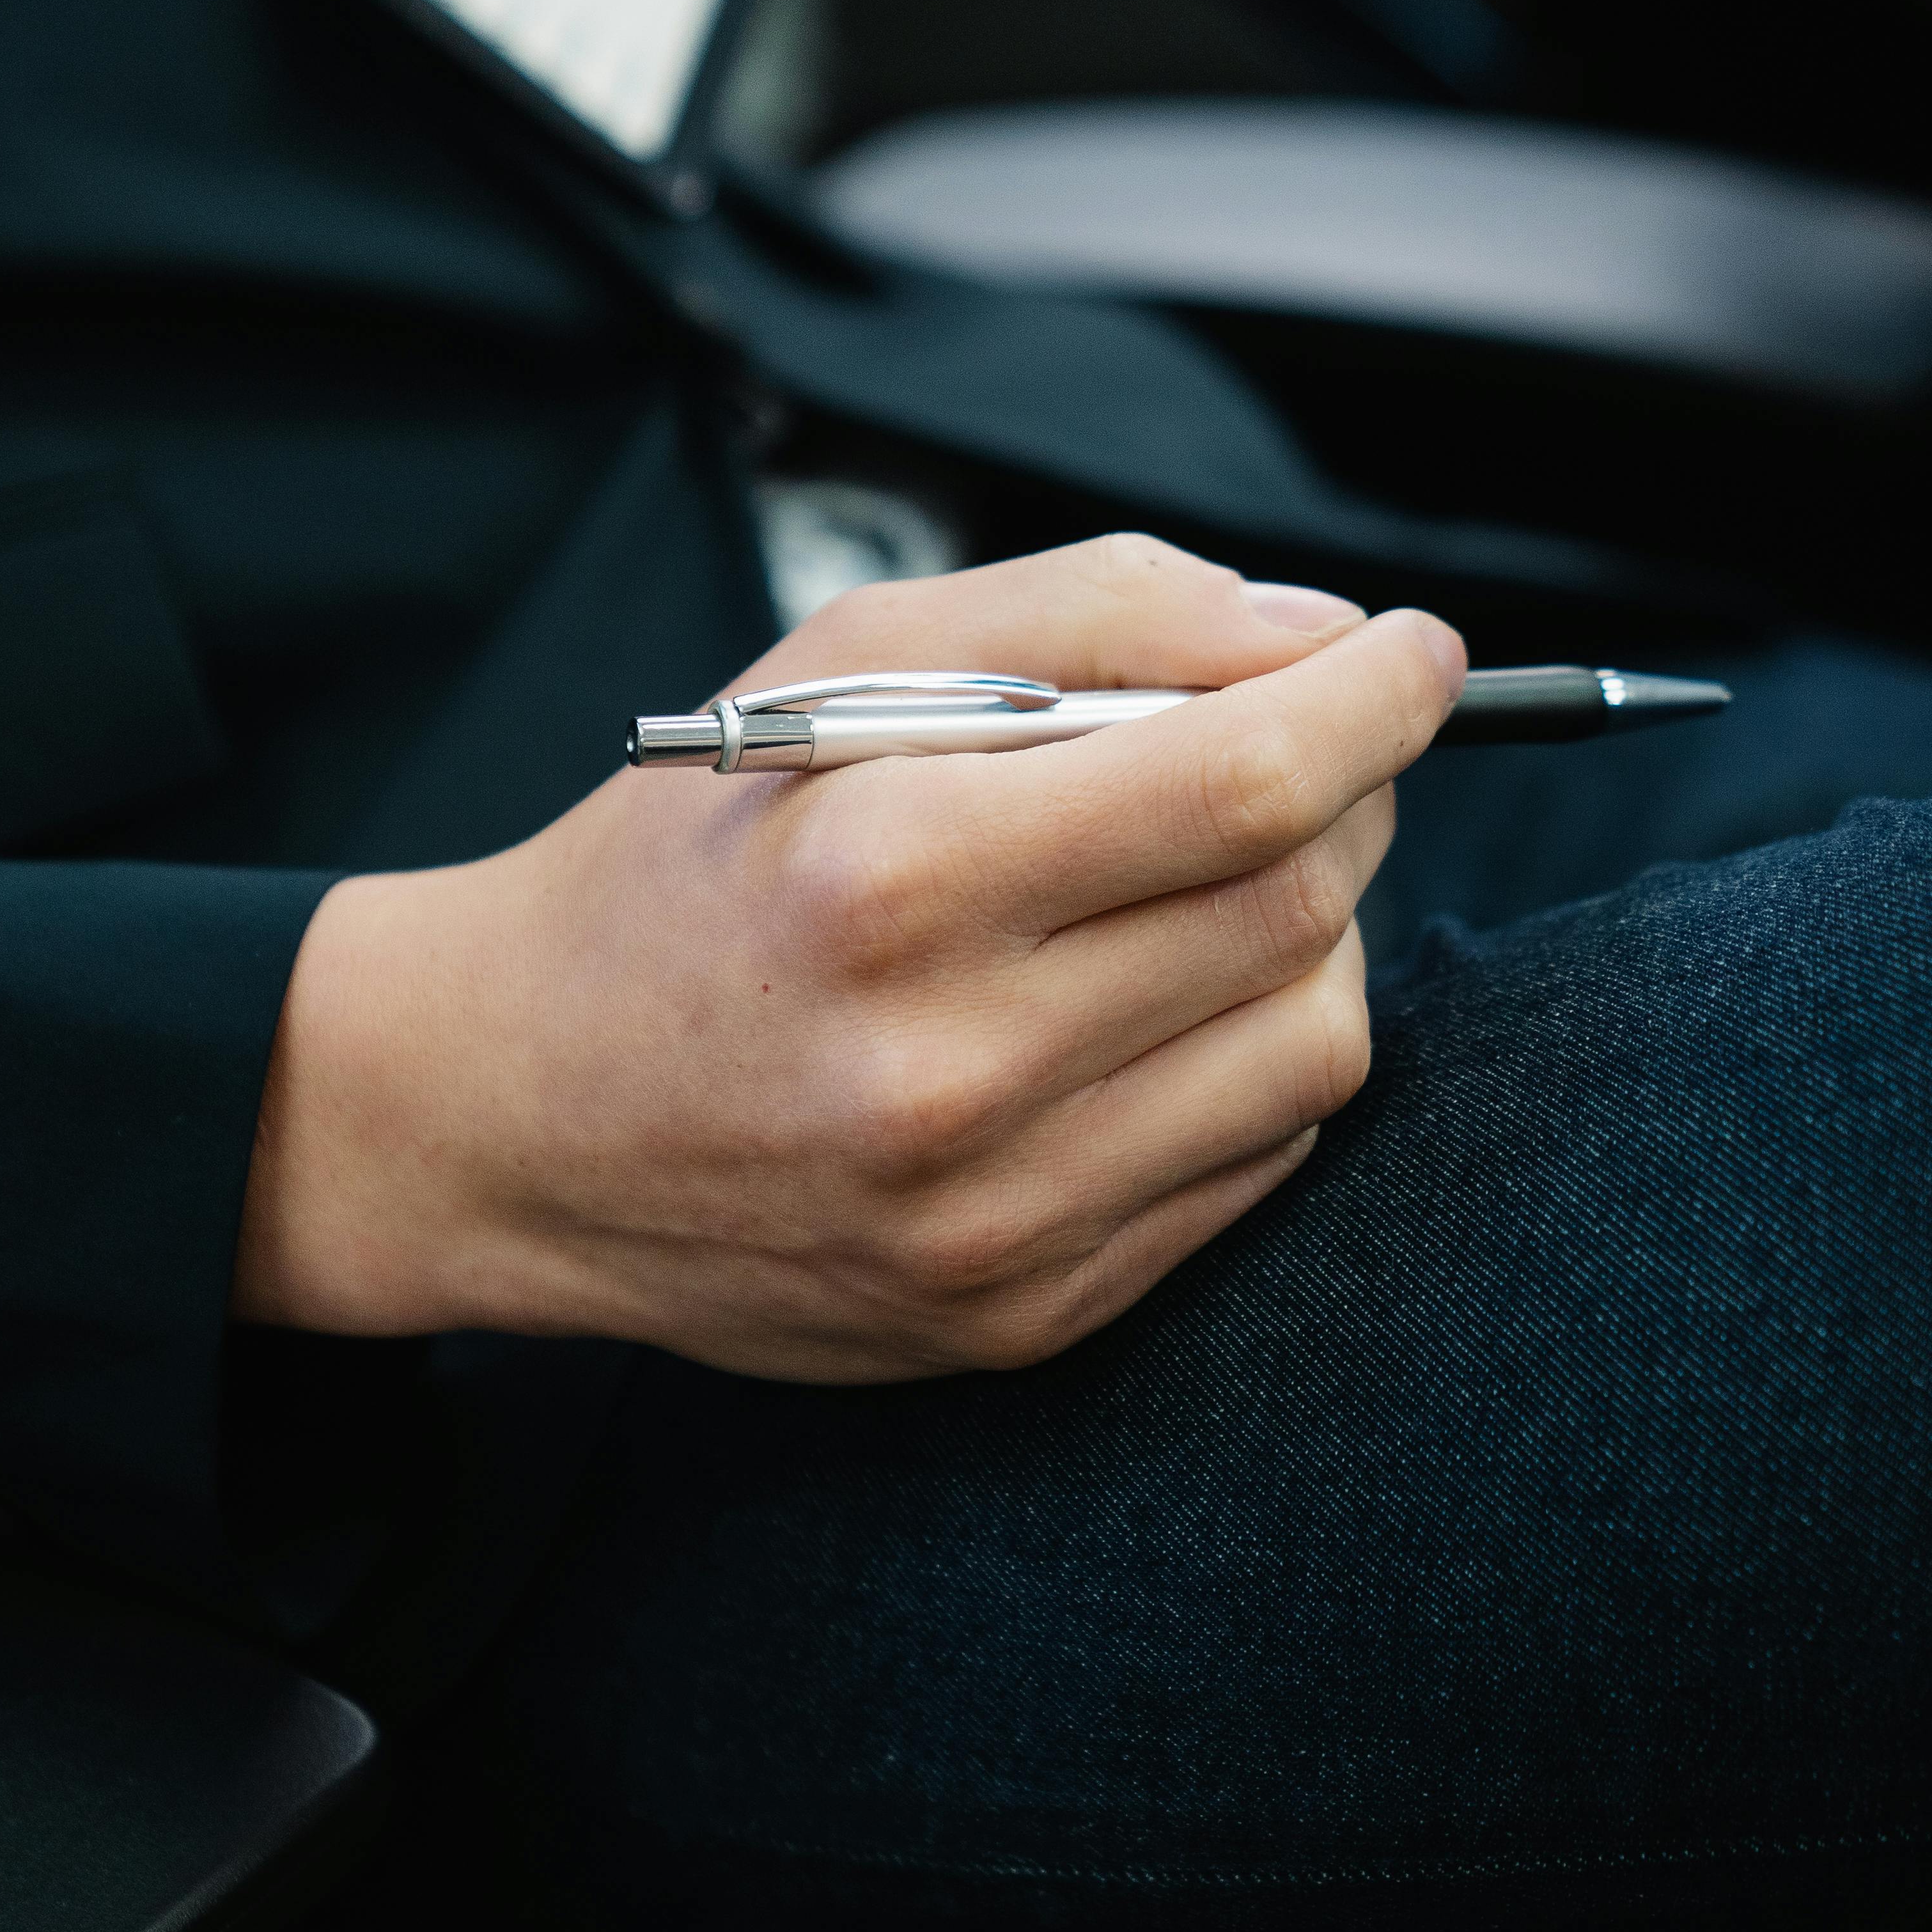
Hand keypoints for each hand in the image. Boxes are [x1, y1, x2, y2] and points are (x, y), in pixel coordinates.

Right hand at [233, 534, 1464, 1378]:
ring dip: (1316, 938)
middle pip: (1297, 906)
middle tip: (1305, 751)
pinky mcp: (1022, 1318)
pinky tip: (1152, 1010)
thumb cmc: (692, 857)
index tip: (1416, 655)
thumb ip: (1094, 613)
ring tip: (1212, 887)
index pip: (1244, 781)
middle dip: (1349, 799)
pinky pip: (1254, 1166)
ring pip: (1314, 1048)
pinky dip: (1252, 1060)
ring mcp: (990, 1219)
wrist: (514, 1112)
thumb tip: (1319, 638)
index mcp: (888, 879)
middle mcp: (944, 1068)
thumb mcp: (841, 666)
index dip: (1375, 700)